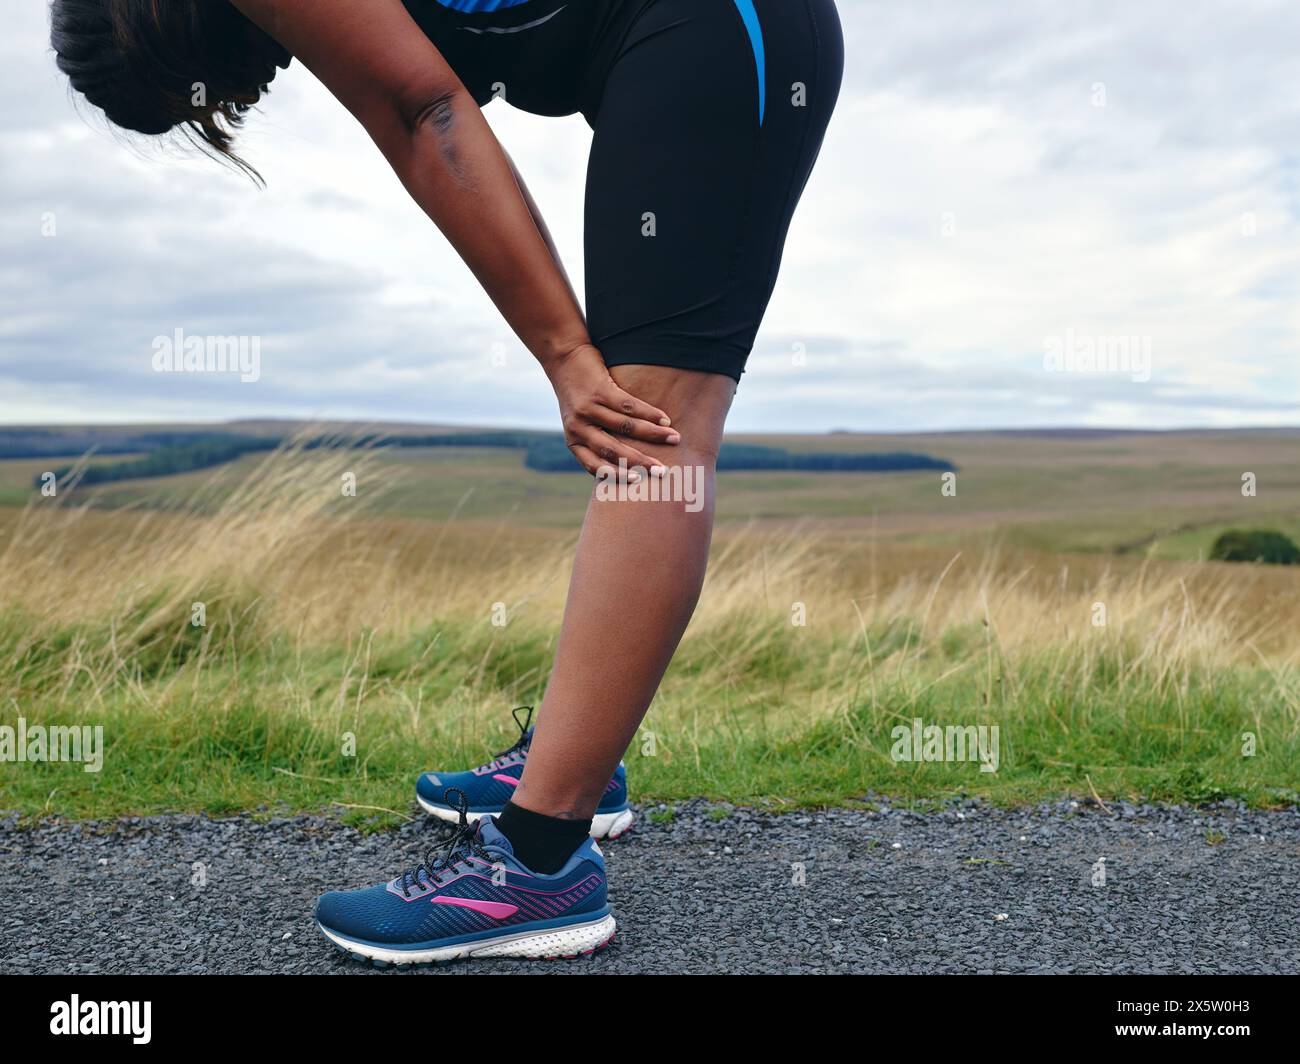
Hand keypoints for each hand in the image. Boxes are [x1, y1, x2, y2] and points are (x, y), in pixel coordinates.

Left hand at [545, 343, 680, 478]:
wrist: (562, 357)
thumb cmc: (577, 393)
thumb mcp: (579, 421)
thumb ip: (596, 438)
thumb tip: (628, 460)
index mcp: (573, 440)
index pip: (594, 466)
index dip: (617, 476)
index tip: (638, 481)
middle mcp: (578, 427)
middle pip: (613, 451)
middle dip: (640, 462)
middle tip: (663, 471)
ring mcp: (588, 409)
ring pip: (625, 427)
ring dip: (653, 434)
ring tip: (674, 439)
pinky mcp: (599, 390)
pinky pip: (628, 405)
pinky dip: (649, 413)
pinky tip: (664, 419)